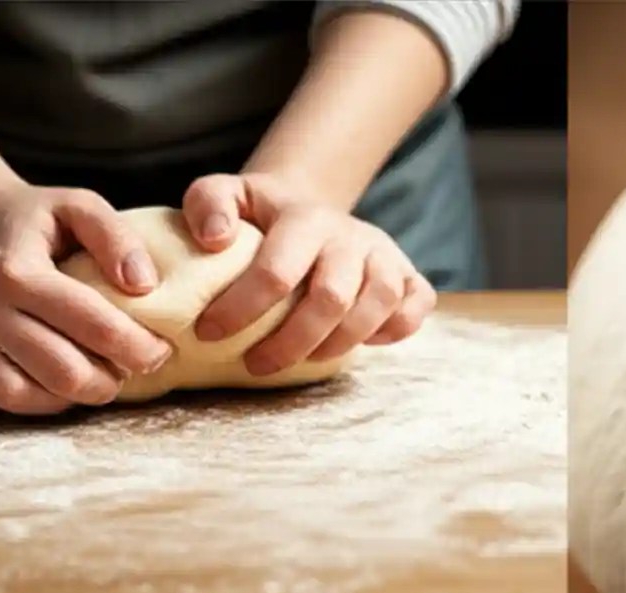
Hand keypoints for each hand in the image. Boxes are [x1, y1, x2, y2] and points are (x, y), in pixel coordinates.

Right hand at [0, 183, 172, 413]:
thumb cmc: (26, 215)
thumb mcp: (75, 205)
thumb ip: (116, 238)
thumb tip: (145, 285)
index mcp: (17, 272)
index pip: (95, 328)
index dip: (140, 348)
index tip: (161, 352)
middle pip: (60, 373)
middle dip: (108, 382)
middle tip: (127, 371)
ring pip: (16, 395)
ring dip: (64, 399)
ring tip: (90, 380)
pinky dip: (6, 401)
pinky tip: (36, 383)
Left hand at [180, 172, 435, 375]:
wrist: (311, 209)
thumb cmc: (261, 216)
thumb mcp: (226, 194)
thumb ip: (208, 204)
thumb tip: (216, 239)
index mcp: (306, 217)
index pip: (277, 271)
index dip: (241, 308)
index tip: (210, 333)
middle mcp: (352, 236)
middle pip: (332, 298)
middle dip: (290, 341)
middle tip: (256, 364)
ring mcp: (386, 256)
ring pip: (379, 305)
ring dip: (340, 343)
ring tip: (305, 360)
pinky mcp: (409, 274)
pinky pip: (417, 305)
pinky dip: (395, 329)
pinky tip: (362, 343)